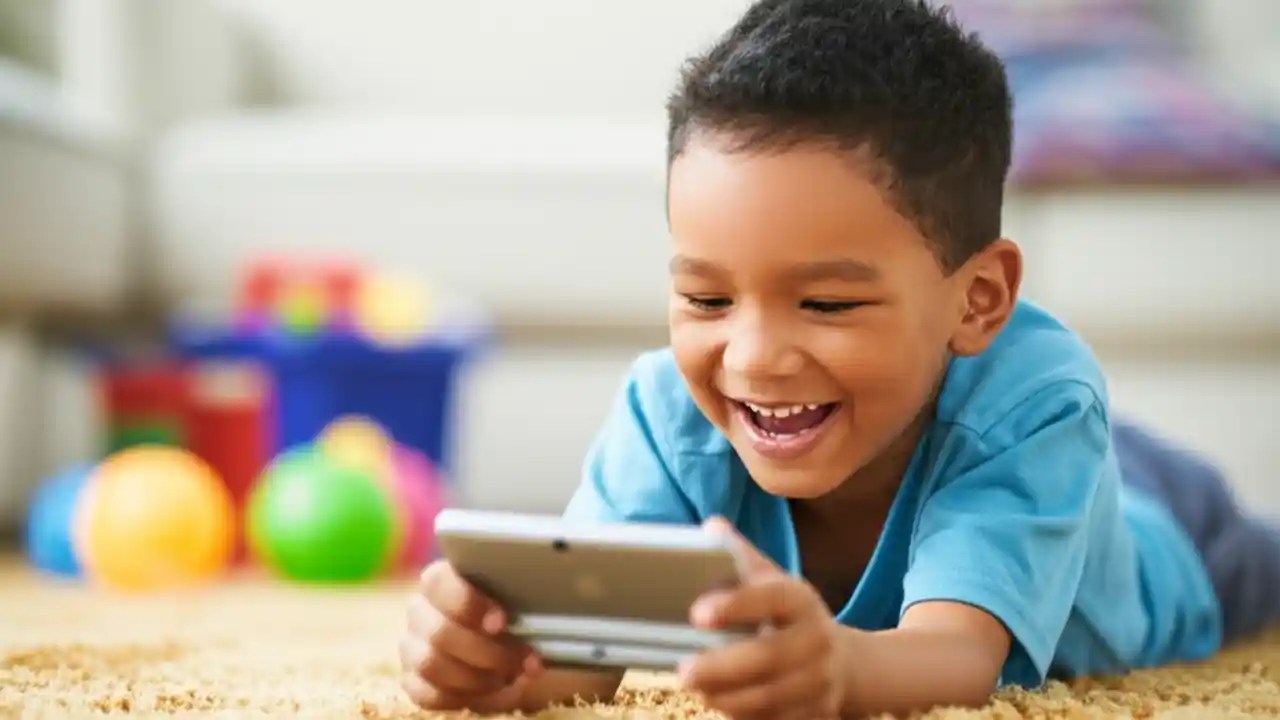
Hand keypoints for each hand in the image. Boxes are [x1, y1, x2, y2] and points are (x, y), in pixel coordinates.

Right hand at [399, 560, 542, 711]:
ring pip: (431, 664)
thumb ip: (530, 587)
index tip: (502, 621)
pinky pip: (426, 694)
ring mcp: (413, 646)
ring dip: (477, 677)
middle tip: (523, 661)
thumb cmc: (522, 617)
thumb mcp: (529, 598)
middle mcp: (421, 610)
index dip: (468, 603)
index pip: (439, 582)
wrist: (516, 651)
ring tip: (510, 678)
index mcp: (444, 579)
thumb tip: (565, 581)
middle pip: (438, 631)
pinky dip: (463, 697)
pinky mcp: (414, 680)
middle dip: (487, 652)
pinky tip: (491, 692)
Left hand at [679, 518, 848, 719]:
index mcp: (801, 599)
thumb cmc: (787, 615)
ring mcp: (820, 681)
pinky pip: (776, 719)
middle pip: (770, 657)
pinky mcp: (816, 713)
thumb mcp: (772, 580)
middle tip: (683, 671)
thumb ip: (740, 556)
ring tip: (697, 689)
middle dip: (723, 667)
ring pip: (771, 696)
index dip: (738, 604)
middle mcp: (816, 640)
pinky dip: (745, 716)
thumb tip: (711, 527)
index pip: (773, 598)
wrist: (843, 661)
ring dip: (727, 697)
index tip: (697, 613)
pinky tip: (721, 703)